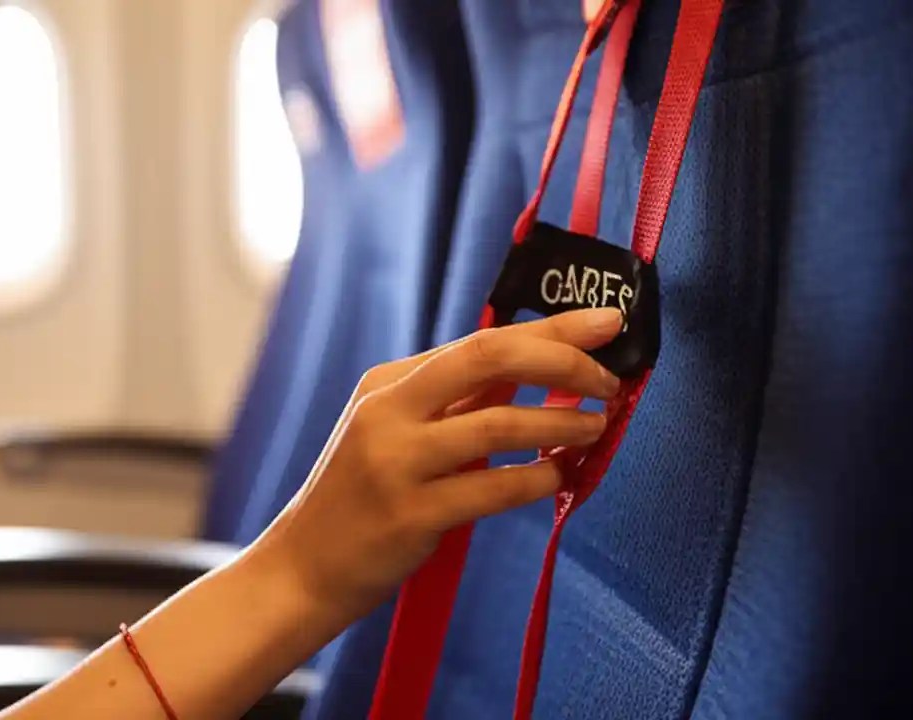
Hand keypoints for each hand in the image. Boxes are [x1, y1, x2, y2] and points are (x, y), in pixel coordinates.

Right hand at [253, 307, 622, 622]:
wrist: (304, 567)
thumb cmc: (360, 498)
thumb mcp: (392, 434)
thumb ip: (453, 403)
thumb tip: (536, 372)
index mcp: (386, 383)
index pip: (480, 341)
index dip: (549, 329)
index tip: (603, 322)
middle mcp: (386, 412)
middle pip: (489, 359)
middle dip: (562, 362)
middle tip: (608, 379)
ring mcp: (395, 463)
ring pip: (499, 425)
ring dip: (561, 425)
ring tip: (596, 428)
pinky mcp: (410, 516)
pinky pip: (493, 488)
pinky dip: (536, 479)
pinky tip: (557, 477)